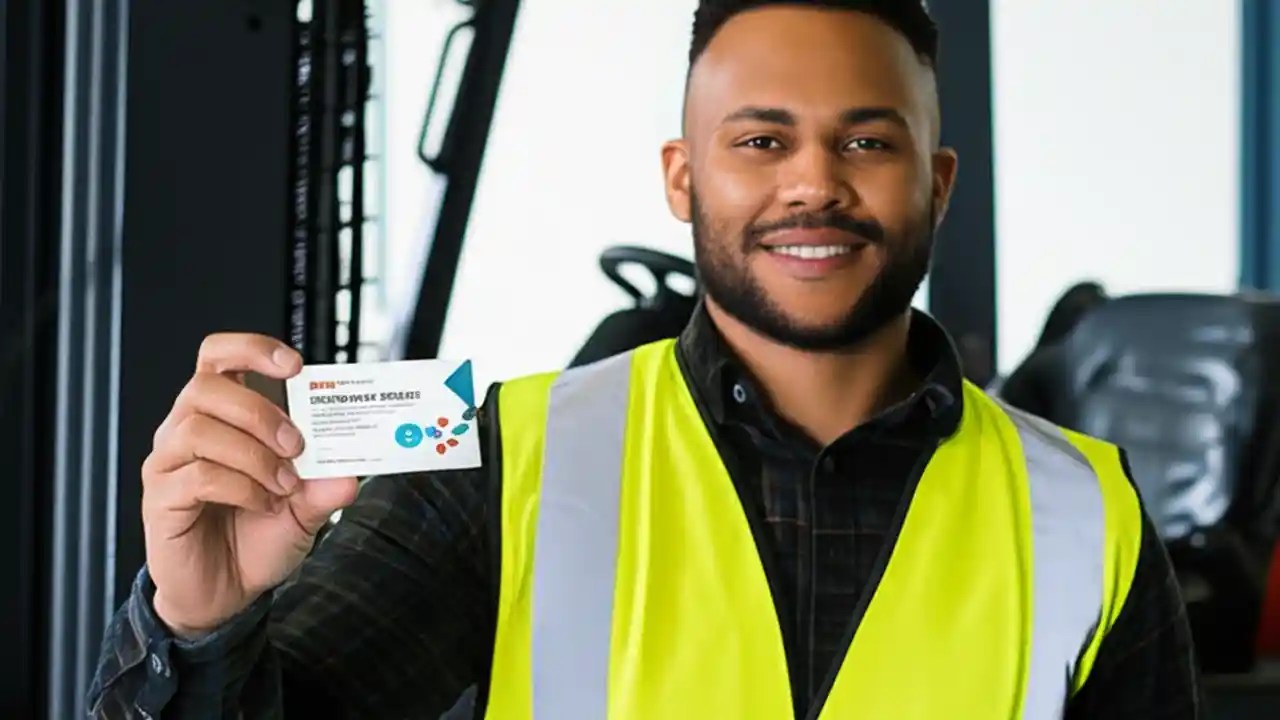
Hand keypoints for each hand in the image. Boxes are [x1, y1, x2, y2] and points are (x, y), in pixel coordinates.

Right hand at [142, 333, 358, 638]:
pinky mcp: (160, 498)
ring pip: (199, 429)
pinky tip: (264, 505)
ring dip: (254, 455)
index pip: (218, 356)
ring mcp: (168, 462)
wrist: (226, 593)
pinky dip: (241, 488)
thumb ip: (325, 487)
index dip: (252, 349)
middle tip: (297, 445)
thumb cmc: (257, 537)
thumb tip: (350, 475)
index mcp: (220, 415)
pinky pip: (198, 475)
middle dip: (261, 411)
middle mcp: (186, 429)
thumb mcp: (305, 509)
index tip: (295, 366)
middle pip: (207, 386)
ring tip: (283, 485)